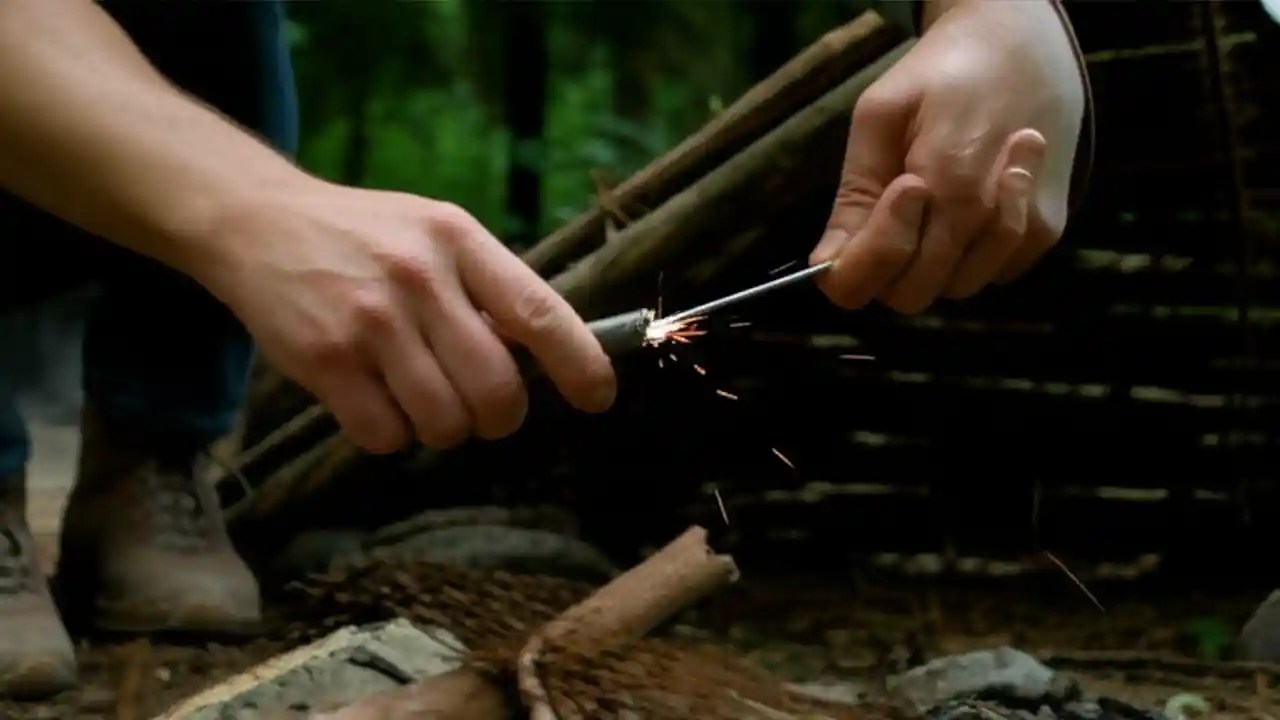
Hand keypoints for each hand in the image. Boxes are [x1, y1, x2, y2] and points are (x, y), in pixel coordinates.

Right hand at [195, 180, 616, 452]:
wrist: (258, 222)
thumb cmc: (365, 237)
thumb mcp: (434, 233)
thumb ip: (488, 288)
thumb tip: (545, 359)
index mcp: (459, 240)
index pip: (539, 313)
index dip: (580, 364)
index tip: (598, 397)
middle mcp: (419, 278)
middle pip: (496, 390)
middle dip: (499, 417)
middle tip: (483, 409)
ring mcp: (370, 321)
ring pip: (444, 423)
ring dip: (441, 429)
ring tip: (419, 396)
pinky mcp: (325, 360)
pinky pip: (386, 436)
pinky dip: (389, 435)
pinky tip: (374, 399)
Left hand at [811, 0, 1085, 312]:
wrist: (1024, 47)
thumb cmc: (942, 75)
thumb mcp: (880, 116)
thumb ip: (854, 195)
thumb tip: (827, 264)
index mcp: (947, 179)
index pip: (886, 272)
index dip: (858, 264)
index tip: (862, 223)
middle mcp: (990, 213)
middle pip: (914, 294)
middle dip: (889, 265)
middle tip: (894, 203)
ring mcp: (1026, 227)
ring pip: (954, 291)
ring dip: (929, 261)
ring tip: (934, 193)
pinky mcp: (1046, 230)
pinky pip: (988, 275)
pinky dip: (964, 255)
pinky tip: (963, 203)